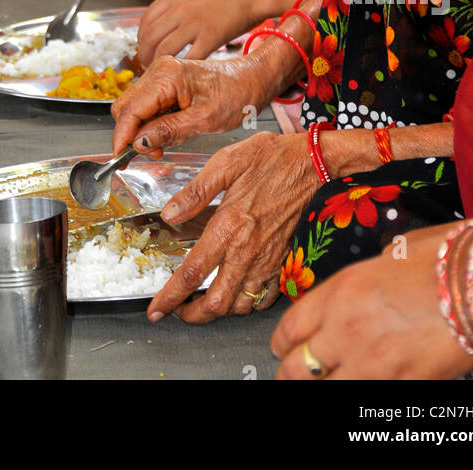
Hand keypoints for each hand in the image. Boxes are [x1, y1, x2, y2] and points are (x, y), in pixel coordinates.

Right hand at [110, 54, 259, 155]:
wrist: (252, 79)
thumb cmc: (236, 95)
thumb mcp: (205, 120)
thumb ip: (169, 131)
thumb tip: (138, 143)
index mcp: (167, 76)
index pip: (130, 109)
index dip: (122, 136)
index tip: (120, 159)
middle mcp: (159, 70)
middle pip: (126, 107)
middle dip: (133, 135)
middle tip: (155, 154)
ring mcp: (160, 74)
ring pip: (134, 108)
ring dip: (144, 130)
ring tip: (169, 142)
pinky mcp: (164, 81)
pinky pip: (147, 105)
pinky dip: (152, 122)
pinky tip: (173, 130)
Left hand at [137, 0, 282, 66]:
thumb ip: (175, 6)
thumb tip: (161, 25)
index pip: (144, 22)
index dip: (141, 41)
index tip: (145, 50)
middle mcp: (179, 8)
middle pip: (149, 38)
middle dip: (144, 55)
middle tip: (148, 66)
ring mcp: (194, 23)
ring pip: (163, 51)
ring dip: (158, 65)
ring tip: (162, 73)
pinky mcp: (210, 37)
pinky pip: (188, 58)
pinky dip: (181, 69)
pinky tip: (183, 73)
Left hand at [146, 133, 317, 323]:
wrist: (316, 164)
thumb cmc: (273, 158)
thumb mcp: (227, 162)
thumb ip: (196, 191)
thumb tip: (169, 213)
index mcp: (229, 226)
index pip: (193, 273)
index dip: (170, 297)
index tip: (156, 310)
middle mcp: (249, 251)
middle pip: (216, 303)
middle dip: (193, 315)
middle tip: (179, 310)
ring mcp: (270, 261)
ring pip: (241, 306)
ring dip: (219, 311)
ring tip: (204, 302)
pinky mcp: (286, 262)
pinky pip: (265, 298)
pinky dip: (248, 304)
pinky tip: (238, 294)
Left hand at [272, 224, 472, 379]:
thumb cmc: (442, 260)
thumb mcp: (387, 257)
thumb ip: (361, 281)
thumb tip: (356, 291)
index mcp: (339, 291)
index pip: (290, 327)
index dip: (281, 341)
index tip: (282, 346)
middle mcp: (346, 329)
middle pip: (297, 367)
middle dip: (292, 371)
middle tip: (294, 373)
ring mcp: (373, 363)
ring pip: (325, 389)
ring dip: (322, 386)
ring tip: (323, 384)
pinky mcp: (401, 386)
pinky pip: (366, 399)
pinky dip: (360, 395)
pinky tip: (362, 387)